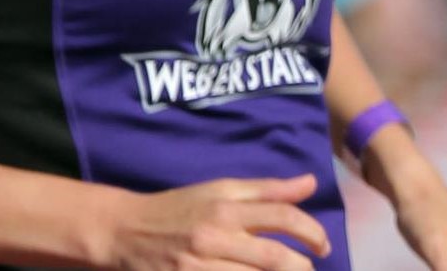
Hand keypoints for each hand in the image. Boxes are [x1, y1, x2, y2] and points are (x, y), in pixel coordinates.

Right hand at [104, 173, 329, 270]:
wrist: (123, 231)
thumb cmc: (178, 208)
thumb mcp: (220, 190)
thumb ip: (267, 190)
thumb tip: (311, 184)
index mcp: (226, 209)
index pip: (282, 217)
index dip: (312, 232)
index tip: (323, 246)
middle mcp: (214, 238)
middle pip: (272, 257)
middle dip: (300, 267)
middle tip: (310, 270)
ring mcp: (197, 267)